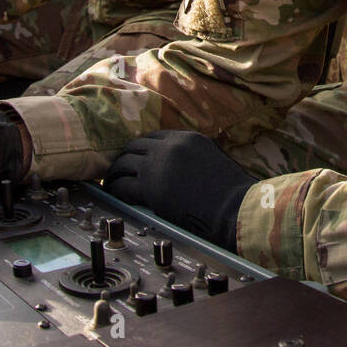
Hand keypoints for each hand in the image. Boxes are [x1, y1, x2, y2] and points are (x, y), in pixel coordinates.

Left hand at [103, 131, 252, 252]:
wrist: (235, 208)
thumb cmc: (233, 191)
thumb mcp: (215, 159)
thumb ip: (195, 156)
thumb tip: (182, 166)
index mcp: (188, 138)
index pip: (155, 137)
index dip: (142, 148)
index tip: (137, 158)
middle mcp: (170, 147)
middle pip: (135, 146)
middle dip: (125, 158)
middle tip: (119, 170)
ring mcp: (158, 166)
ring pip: (123, 163)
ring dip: (115, 173)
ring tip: (111, 183)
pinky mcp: (150, 188)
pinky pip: (123, 186)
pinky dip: (116, 190)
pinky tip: (115, 196)